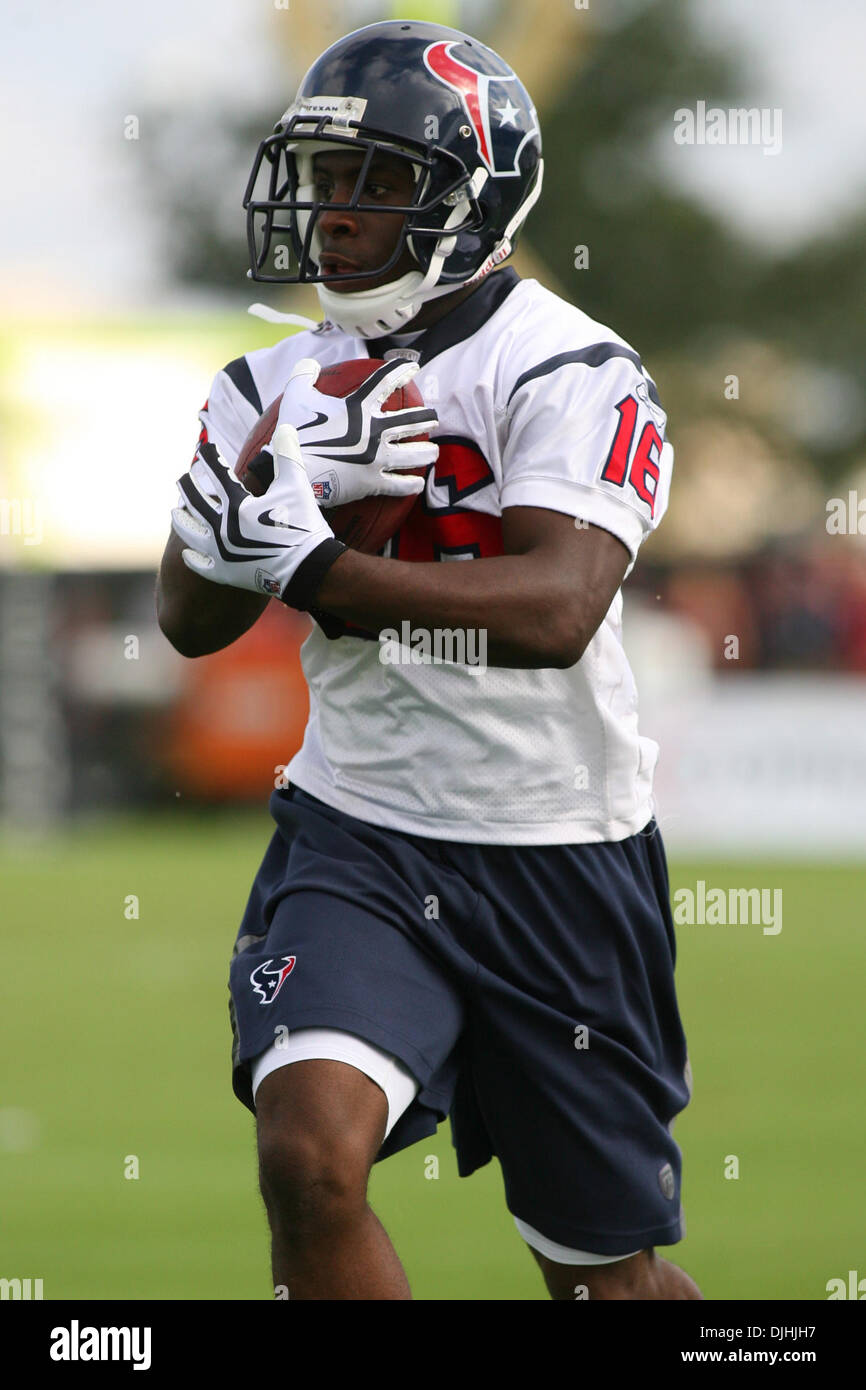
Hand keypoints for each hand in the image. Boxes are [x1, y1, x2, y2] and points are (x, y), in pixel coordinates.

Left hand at [171, 433, 341, 605]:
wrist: (310, 570)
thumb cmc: (303, 525)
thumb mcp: (296, 486)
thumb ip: (287, 455)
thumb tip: (285, 426)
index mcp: (236, 503)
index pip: (216, 473)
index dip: (210, 458)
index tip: (205, 450)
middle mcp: (221, 526)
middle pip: (195, 501)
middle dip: (187, 487)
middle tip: (182, 479)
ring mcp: (220, 552)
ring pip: (190, 532)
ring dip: (181, 520)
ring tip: (175, 512)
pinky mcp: (225, 573)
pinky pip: (200, 565)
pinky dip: (192, 557)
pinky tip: (187, 552)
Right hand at [279, 357, 437, 505]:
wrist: (292, 469)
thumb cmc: (293, 431)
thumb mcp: (295, 395)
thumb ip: (304, 375)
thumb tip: (310, 364)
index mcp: (359, 408)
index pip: (386, 382)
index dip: (402, 371)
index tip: (415, 367)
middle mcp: (375, 432)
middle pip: (412, 422)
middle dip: (427, 419)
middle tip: (434, 418)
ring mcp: (377, 459)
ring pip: (414, 456)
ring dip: (427, 453)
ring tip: (434, 452)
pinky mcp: (373, 483)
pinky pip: (400, 485)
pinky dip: (411, 485)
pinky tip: (417, 483)